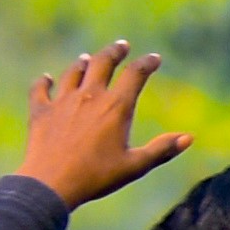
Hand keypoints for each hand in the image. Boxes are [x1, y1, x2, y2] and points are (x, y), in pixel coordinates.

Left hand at [18, 39, 192, 210]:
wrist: (51, 183)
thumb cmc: (96, 177)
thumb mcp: (134, 166)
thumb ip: (162, 150)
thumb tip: (189, 137)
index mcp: (115, 107)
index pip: (135, 74)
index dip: (147, 63)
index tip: (154, 58)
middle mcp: (89, 96)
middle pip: (103, 62)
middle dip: (114, 52)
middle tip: (122, 46)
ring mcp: (63, 102)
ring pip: (73, 72)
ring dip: (83, 63)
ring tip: (87, 58)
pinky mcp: (41, 111)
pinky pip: (40, 88)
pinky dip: (44, 81)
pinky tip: (46, 78)